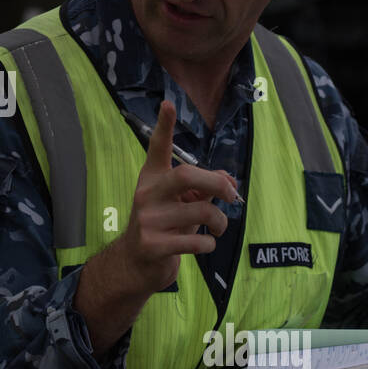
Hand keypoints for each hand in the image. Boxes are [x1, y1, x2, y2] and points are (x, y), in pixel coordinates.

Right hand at [76, 101, 237, 352]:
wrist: (135, 265)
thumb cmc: (163, 228)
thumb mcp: (181, 205)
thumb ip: (204, 190)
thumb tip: (231, 183)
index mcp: (152, 180)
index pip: (158, 148)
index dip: (164, 126)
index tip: (168, 104)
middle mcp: (146, 195)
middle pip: (187, 175)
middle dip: (217, 184)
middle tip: (232, 196)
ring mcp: (147, 220)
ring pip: (202, 211)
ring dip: (220, 222)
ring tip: (218, 229)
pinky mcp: (153, 245)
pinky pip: (197, 240)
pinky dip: (209, 243)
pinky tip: (204, 245)